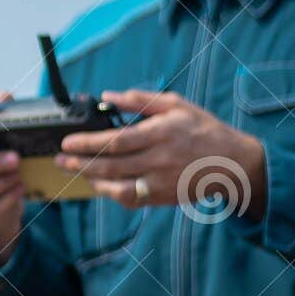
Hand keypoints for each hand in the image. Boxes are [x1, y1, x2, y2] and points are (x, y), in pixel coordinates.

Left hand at [55, 89, 267, 217]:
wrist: (233, 163)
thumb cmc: (203, 130)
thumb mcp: (176, 105)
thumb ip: (140, 100)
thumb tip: (108, 95)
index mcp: (161, 133)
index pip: (117, 141)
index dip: (88, 143)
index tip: (67, 142)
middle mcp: (159, 160)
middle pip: (111, 166)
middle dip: (80, 164)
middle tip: (60, 160)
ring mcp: (160, 182)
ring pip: (116, 186)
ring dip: (91, 180)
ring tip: (74, 171)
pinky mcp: (161, 197)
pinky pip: (129, 199)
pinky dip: (110, 193)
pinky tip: (99, 184)